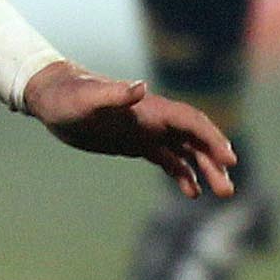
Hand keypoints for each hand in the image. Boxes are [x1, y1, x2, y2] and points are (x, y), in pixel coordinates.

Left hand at [21, 64, 238, 197]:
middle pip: (195, 140)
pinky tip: (192, 192)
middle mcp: (154, 118)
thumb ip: (113, 94)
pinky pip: (168, 158)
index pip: (191, 122)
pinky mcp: (136, 143)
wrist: (51, 98)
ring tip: (222, 193)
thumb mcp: (87, 98)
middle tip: (227, 190)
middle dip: (214, 162)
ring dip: (205, 170)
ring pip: (186, 151)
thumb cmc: (66, 96)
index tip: (228, 161)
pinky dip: (182, 173)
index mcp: (149, 107)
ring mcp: (147, 131)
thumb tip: (140, 87)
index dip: (212, 139)